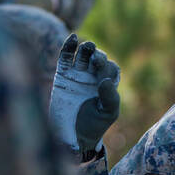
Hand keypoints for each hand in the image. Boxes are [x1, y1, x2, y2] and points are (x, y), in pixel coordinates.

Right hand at [48, 35, 120, 153]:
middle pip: (98, 58)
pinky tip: (72, 39)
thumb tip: (105, 81)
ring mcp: (78, 74)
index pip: (111, 69)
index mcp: (107, 84)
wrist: (72, 136)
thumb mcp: (107, 114)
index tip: (102, 79)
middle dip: (98, 56)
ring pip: (83, 54)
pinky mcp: (63, 74)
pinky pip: (66, 56)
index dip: (108, 68)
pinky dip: (69, 46)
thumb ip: (110, 98)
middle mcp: (93, 76)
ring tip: (87, 47)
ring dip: (87, 48)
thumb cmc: (93, 126)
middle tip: (96, 60)